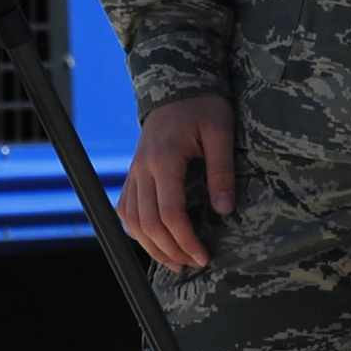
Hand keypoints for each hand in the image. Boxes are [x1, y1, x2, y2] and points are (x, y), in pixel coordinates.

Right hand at [118, 91, 236, 271]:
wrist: (177, 86)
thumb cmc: (203, 106)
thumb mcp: (221, 132)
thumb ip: (221, 171)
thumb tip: (225, 211)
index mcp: (164, 159)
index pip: (169, 213)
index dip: (185, 241)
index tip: (204, 257)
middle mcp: (142, 169)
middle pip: (148, 224)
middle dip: (171, 250)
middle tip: (194, 264)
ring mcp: (133, 172)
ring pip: (132, 221)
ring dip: (151, 247)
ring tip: (176, 261)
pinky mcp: (133, 174)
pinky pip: (125, 209)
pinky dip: (136, 231)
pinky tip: (154, 241)